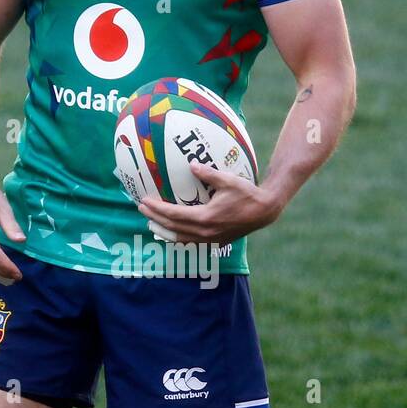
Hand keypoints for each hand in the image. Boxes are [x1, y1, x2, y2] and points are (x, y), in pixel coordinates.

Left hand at [137, 163, 283, 244]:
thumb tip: (191, 165)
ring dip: (164, 231)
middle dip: (155, 218)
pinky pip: (191, 241)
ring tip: (151, 224)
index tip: (145, 201)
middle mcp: (205, 232)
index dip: (157, 209)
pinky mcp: (216, 241)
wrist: (264, 211)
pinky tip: (172, 232)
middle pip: (173, 228)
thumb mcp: (228, 180)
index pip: (174, 215)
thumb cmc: (247, 194)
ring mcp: (210, 239)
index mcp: (205, 218)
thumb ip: (208, 174)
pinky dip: (178, 237)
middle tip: (142, 208)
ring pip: (180, 239)